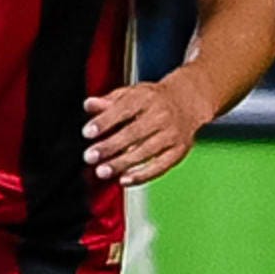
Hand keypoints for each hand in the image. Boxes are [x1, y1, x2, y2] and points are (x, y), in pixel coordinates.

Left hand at [82, 74, 215, 183]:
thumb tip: (89, 105)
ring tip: (102, 171)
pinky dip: (142, 175)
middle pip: (134, 133)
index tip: (87, 132)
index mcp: (146, 98)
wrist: (187, 102)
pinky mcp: (179, 150)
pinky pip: (160, 166)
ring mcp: (172, 134)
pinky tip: (124, 180)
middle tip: (90, 157)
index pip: (123, 109)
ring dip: (122, 163)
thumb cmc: (153, 100)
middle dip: (110, 146)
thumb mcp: (131, 94)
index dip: (104, 122)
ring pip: (146, 151)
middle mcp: (161, 115)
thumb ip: (109, 101)